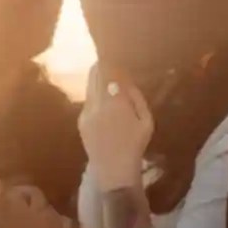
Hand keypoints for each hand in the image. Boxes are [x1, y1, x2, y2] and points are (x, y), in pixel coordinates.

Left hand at [79, 65, 153, 190]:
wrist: (113, 170)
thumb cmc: (136, 145)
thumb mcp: (146, 121)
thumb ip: (135, 97)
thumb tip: (125, 80)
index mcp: (115, 102)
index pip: (109, 72)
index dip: (111, 62)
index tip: (116, 56)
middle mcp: (97, 103)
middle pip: (95, 75)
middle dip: (101, 66)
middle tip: (109, 61)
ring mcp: (86, 112)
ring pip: (89, 86)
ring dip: (96, 79)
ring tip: (106, 77)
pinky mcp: (81, 121)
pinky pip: (88, 100)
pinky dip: (95, 94)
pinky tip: (104, 98)